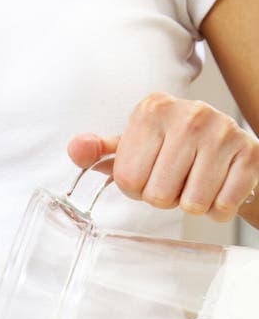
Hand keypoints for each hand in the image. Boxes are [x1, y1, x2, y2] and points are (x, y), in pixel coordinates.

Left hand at [67, 92, 258, 222]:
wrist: (230, 152)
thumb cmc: (175, 151)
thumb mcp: (134, 147)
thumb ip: (100, 152)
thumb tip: (77, 149)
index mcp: (152, 109)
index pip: (126, 178)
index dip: (136, 188)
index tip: (150, 173)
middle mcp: (189, 113)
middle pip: (157, 194)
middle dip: (165, 198)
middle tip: (176, 180)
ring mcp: (223, 131)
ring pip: (191, 203)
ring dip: (192, 204)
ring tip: (198, 182)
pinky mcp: (250, 153)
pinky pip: (222, 205)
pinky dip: (219, 209)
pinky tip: (219, 188)